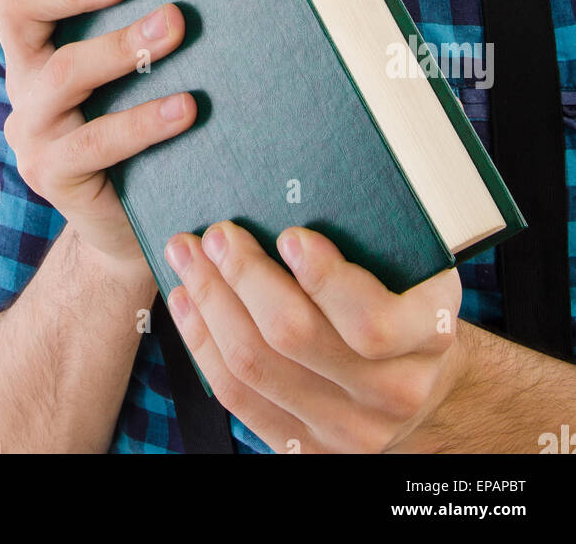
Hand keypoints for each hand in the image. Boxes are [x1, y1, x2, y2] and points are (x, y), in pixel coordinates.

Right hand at [0, 0, 193, 270]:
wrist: (130, 224)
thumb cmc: (137, 131)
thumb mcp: (122, 73)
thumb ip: (128, 25)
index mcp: (30, 49)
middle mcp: (22, 82)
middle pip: (16, 14)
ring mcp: (32, 130)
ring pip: (63, 71)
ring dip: (122, 44)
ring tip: (175, 25)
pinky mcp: (53, 174)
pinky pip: (97, 139)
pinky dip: (145, 119)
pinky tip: (187, 107)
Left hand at [163, 220, 465, 453]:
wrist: (423, 380)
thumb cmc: (409, 298)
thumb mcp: (420, 264)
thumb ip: (382, 232)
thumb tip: (310, 172)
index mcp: (430, 335)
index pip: (372, 321)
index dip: (324, 278)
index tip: (290, 234)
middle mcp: (393, 391)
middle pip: (296, 338)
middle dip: (244, 277)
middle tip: (217, 234)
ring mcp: (348, 429)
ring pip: (257, 368)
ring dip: (211, 304)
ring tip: (188, 257)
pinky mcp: (306, 446)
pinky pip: (239, 399)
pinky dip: (203, 345)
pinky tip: (188, 303)